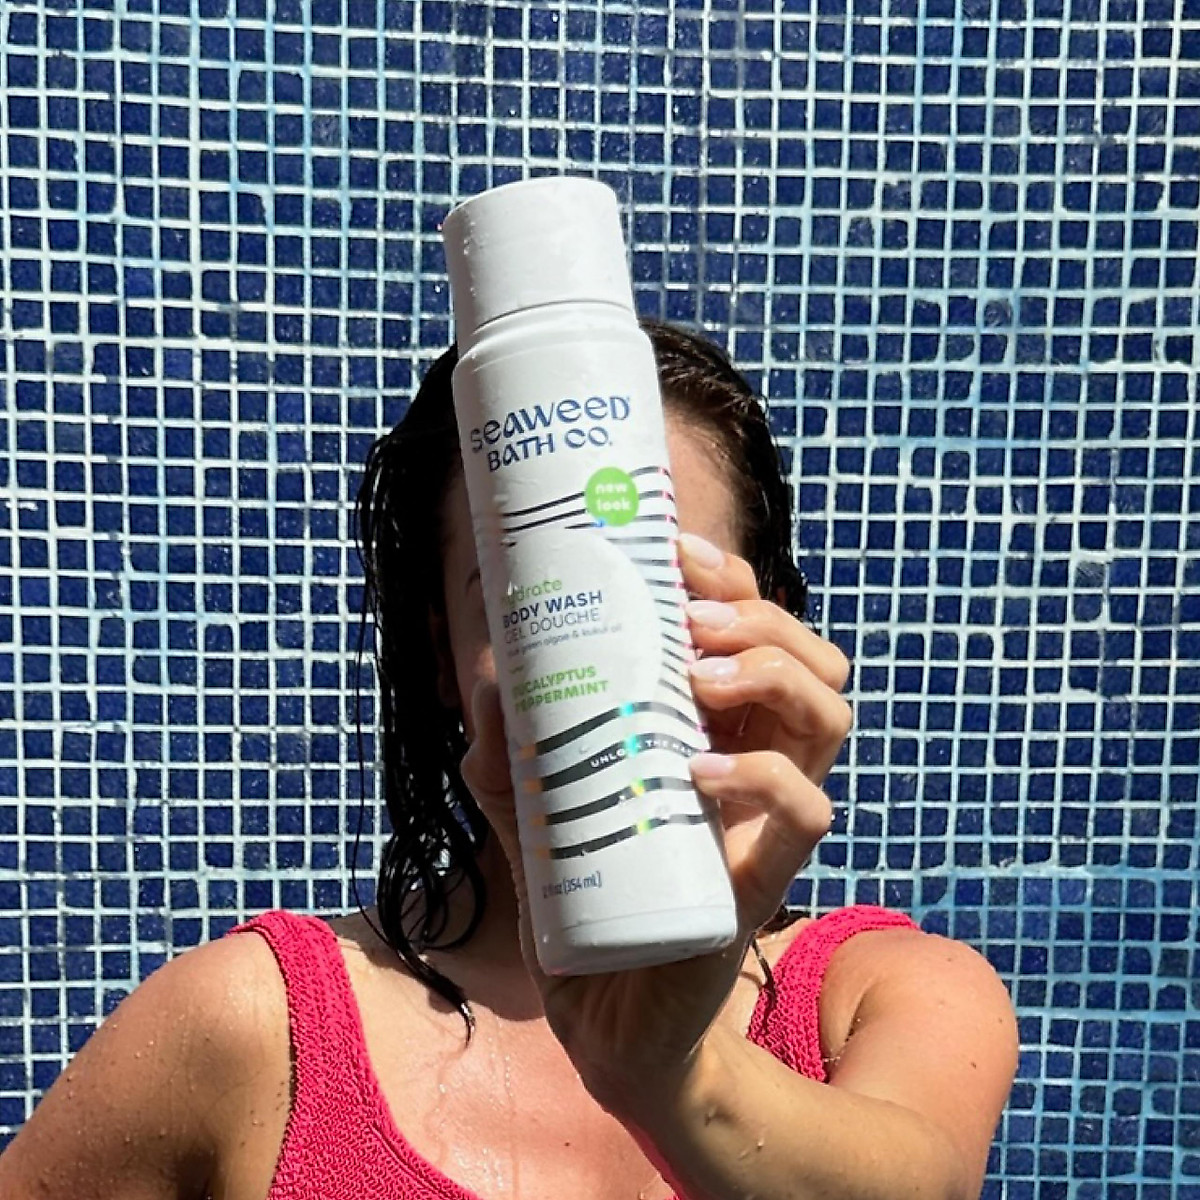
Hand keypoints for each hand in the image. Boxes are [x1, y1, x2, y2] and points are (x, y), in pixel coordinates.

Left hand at [460, 532, 850, 1106]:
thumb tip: (492, 677)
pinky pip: (805, 812)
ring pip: (827, 717)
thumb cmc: (583, 896)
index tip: (674, 549)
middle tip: (689, 619)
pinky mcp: (763, 880)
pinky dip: (760, 778)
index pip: (754, 633)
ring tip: (700, 675)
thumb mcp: (533, 810)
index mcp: (714, 732)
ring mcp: (767, 821)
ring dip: (771, 673)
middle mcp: (756, 762)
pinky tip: (697, 771)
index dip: (730, 582)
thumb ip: (509, 750)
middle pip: (809, 658)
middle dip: (758, 616)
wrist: (602, 1010)